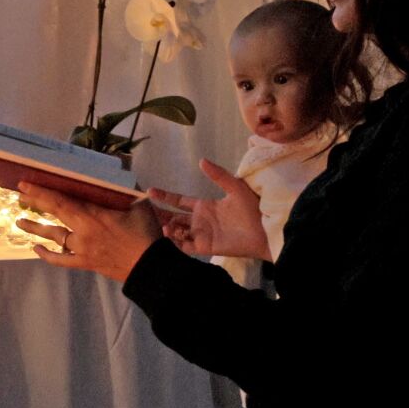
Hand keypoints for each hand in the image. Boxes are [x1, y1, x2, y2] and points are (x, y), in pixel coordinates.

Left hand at [15, 181, 161, 282]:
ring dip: (35, 228)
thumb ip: (127, 191)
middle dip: (35, 203)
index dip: (41, 192)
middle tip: (19, 196)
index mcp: (93, 216)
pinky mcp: (85, 263)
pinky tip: (36, 249)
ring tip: (19, 222)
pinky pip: (62, 260)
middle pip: (54, 214)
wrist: (151, 268)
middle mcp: (82, 232)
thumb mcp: (140, 206)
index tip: (25, 184)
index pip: (60, 201)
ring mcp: (81, 249)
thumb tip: (121, 176)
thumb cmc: (146, 235)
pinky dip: (48, 255)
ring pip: (54, 237)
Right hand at [148, 159, 268, 259]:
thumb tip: (201, 160)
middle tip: (144, 211)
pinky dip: (175, 242)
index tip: (149, 191)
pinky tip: (169, 236)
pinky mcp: (205, 247)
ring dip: (167, 228)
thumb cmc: (252, 208)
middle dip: (159, 214)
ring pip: (177, 231)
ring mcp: (201, 234)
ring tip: (163, 226)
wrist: (265, 230)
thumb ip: (218, 175)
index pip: (179, 201)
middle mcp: (199, 220)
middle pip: (173, 217)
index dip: (164, 196)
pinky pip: (185, 246)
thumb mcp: (235, 187)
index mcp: (204, 206)